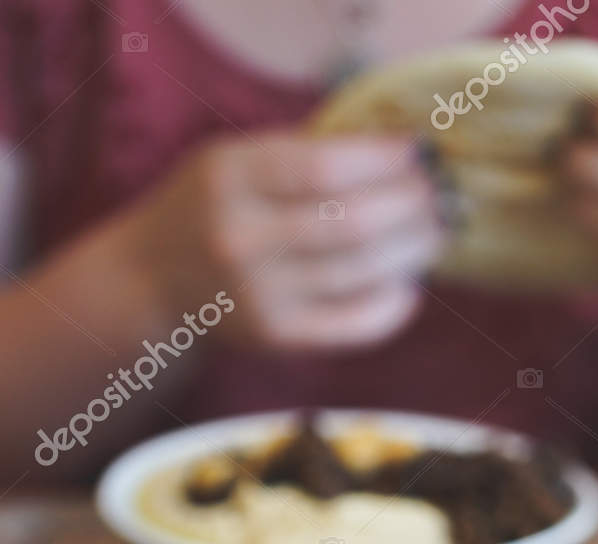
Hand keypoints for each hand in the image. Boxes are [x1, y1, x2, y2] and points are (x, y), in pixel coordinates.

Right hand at [116, 130, 444, 348]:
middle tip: (442, 196)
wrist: (155, 281)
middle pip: (354, 224)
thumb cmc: (212, 206)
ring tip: (434, 233)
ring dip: (413, 251)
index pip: (325, 169)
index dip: (384, 160)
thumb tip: (397, 152)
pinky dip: (394, 305)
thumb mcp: (235, 160)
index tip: (419, 152)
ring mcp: (261, 295)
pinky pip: (355, 324)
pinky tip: (409, 284)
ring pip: (362, 273)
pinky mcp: (278, 337)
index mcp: (231, 179)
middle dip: (412, 206)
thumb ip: (302, 154)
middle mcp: (243, 239)